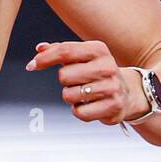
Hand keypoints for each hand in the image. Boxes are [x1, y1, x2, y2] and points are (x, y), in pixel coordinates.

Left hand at [25, 39, 139, 124]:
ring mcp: (111, 87)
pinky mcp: (113, 107)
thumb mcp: (82, 57)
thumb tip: (40, 49)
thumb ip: (60, 50)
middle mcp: (107, 67)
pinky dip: (79, 111)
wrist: (128, 93)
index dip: (45, 59)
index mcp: (98, 50)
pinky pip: (79, 112)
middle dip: (64, 81)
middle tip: (78, 81)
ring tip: (85, 93)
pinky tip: (89, 105)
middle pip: (64, 75)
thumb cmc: (98, 72)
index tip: (32, 65)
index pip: (65, 51)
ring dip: (71, 96)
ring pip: (69, 95)